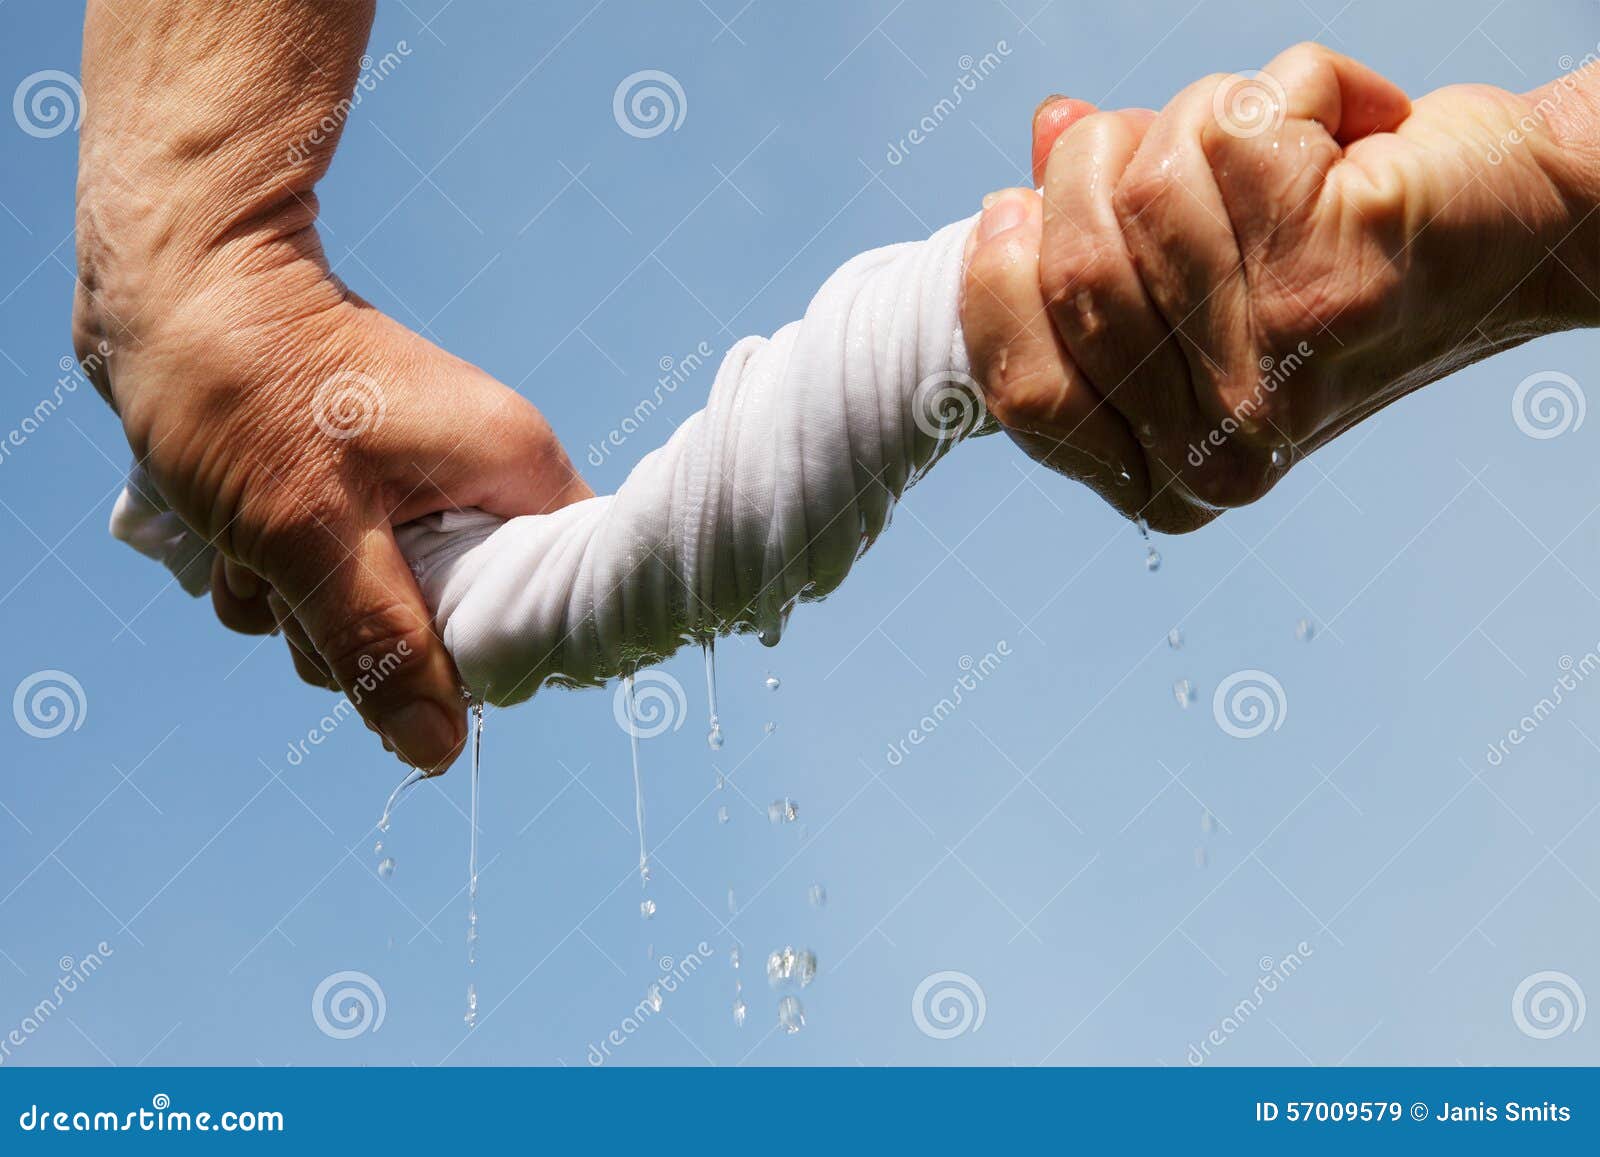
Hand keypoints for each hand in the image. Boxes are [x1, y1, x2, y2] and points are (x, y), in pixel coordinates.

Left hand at [74, 0, 587, 771]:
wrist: (162, 280)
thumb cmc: (242, 380)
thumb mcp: (312, 534)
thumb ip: (385, 647)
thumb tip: (440, 750)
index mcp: (511, 470)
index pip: (563, 599)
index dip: (503, 652)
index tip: (423, 658)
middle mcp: (479, 478)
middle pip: (463, 620)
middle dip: (371, 633)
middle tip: (311, 584)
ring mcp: (418, 485)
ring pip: (385, 609)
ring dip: (308, 608)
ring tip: (259, 546)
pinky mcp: (360, 490)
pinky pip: (337, 579)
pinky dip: (281, 578)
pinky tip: (239, 537)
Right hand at [962, 43, 1599, 531]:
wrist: (1516, 231)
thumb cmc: (1346, 252)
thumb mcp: (1192, 273)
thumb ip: (1101, 227)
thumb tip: (1048, 131)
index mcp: (1167, 475)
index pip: (1021, 393)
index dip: (997, 282)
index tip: (1013, 208)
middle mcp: (1216, 449)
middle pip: (1073, 272)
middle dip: (1093, 172)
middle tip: (1156, 145)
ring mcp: (1271, 372)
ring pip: (1148, 189)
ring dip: (1192, 121)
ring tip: (1266, 143)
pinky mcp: (1330, 278)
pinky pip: (1227, 131)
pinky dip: (1285, 88)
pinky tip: (1338, 129)